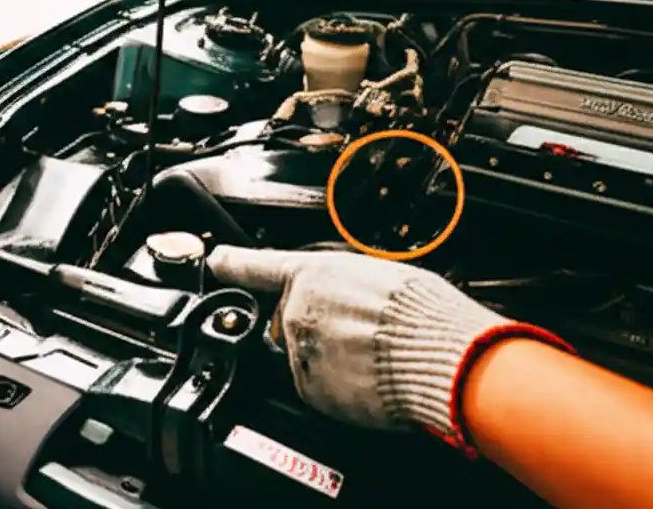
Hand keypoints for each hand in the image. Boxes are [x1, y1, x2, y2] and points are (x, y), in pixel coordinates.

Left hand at [207, 246, 570, 451]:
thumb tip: (351, 298)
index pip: (260, 266)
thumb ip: (348, 285)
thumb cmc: (422, 313)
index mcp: (315, 274)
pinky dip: (339, 389)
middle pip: (293, 322)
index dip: (234, 263)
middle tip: (364, 335)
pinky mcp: (310, 390)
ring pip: (306, 357)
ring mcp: (300, 353)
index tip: (217, 261)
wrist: (435, 357)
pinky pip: (318, 389)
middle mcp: (297, 311)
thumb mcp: (383, 276)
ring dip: (331, 360)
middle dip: (319, 329)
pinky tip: (368, 381)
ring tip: (374, 359)